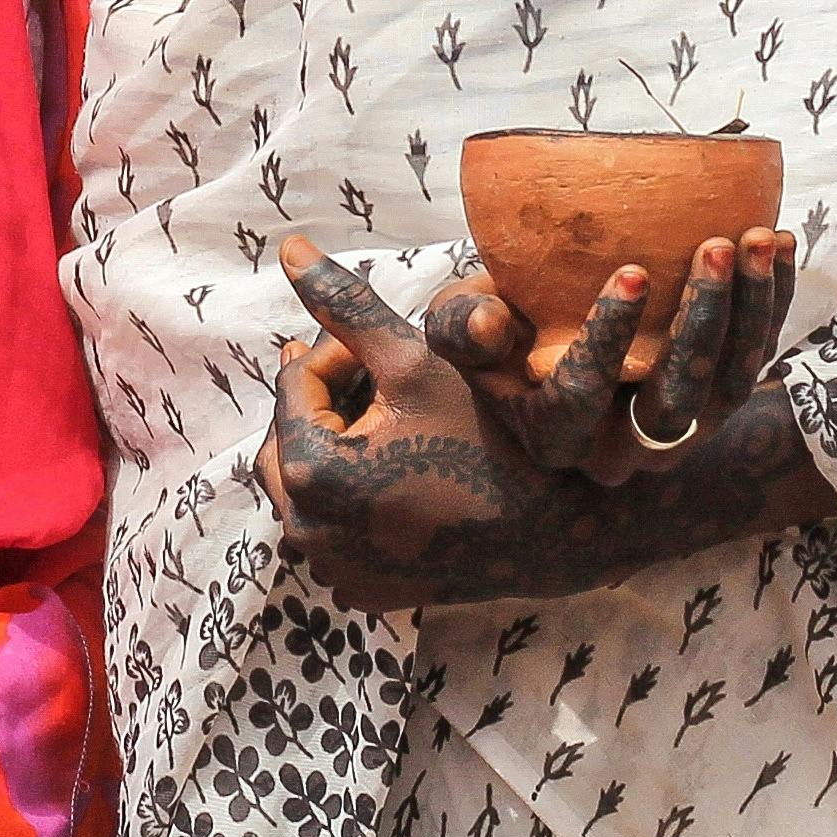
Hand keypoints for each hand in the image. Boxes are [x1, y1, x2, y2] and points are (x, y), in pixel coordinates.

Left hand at [255, 240, 609, 609]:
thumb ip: (346, 306)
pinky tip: (389, 469)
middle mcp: (306, 531)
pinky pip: (331, 532)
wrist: (550, 527)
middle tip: (371, 376)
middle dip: (323, 401)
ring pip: (304, 488)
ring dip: (329, 446)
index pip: (296, 386)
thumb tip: (286, 246)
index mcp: (310, 471)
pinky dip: (345, 499)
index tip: (382, 346)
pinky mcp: (358, 590)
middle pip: (289, 439)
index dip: (335, 354)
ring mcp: (331, 568)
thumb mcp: (414, 361)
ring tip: (377, 416)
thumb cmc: (486, 435)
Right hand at [420, 226, 800, 480]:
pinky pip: (757, 356)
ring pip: (731, 384)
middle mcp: (627, 449)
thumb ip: (464, 329)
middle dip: (703, 323)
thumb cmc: (494, 334)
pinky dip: (773, 301)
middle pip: (679, 402)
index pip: (584, 397)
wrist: (537, 349)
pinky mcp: (717, 398)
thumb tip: (493, 323)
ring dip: (752, 309)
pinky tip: (780, 244)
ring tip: (758, 237)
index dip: (609, 340)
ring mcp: (681, 428)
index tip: (632, 272)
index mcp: (557, 435)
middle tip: (714, 247)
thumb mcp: (459, 329)